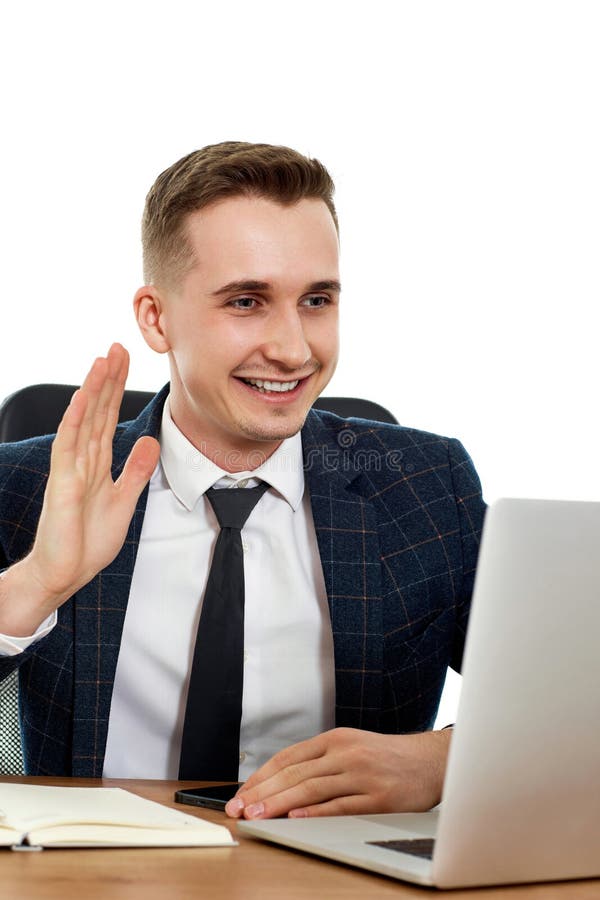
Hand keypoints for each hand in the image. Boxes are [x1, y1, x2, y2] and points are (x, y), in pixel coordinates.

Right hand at [0, 344, 159, 634]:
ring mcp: (70, 469)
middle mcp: (82, 459)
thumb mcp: (124, 500)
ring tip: (103, 360)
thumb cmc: (87, 541)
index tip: (126, 360)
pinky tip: (83, 399)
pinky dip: (76, 421)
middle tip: (118, 345)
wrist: (64, 573)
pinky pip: (68, 445)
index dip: (118, 388)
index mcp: (97, 463)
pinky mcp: (62, 483)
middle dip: (109, 378)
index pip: (110, 417)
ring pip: (83, 420)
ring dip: (93, 390)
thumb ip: (136, 470)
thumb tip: (151, 441)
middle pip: (98, 410)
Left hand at [225, 726, 451, 819]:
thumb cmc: (387, 758)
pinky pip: (341, 805)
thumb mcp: (352, 747)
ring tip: (257, 815)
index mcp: (335, 739)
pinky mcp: (378, 797)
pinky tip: (296, 818)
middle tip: (239, 808)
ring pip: (312, 789)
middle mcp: (346, 753)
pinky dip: (316, 812)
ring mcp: (362, 774)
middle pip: (295, 773)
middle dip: (262, 793)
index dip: (261, 777)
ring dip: (280, 804)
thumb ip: (321, 762)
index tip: (241, 793)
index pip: (288, 758)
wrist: (432, 761)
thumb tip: (281, 784)